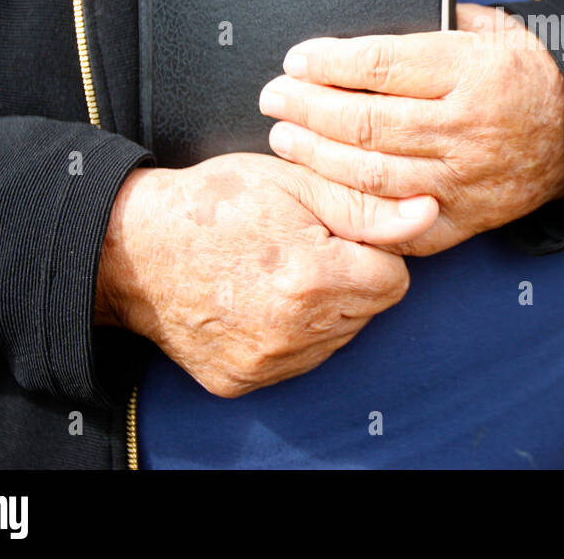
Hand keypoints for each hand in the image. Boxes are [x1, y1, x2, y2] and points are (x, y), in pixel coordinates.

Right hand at [94, 152, 436, 397]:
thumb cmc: (217, 203)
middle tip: (304, 245)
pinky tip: (261, 299)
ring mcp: (267, 362)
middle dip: (352, 277)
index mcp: (312, 277)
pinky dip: (293, 333)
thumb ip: (368, 204)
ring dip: (326, 307)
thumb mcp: (296, 183)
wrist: (133, 248)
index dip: (371, 248)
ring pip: (340, 337)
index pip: (394, 278)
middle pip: (369, 310)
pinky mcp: (244, 380)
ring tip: (280, 270)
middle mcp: (294, 330)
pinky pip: (300, 359)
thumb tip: (430, 212)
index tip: (335, 231)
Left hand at [258, 3, 563, 256]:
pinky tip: (323, 188)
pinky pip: (396, 220)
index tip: (297, 60)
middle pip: (366, 123)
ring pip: (372, 175)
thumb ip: (436, 23)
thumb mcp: (493, 30)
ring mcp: (464, 180)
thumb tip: (367, 26)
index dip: (328, 64)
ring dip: (317, 158)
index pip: (381, 66)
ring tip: (285, 138)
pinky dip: (354, 207)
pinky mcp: (463, 219)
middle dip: (308, 109)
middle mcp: (467, 128)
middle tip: (275, 98)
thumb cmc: (528, 74)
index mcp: (473, 72)